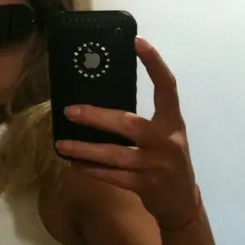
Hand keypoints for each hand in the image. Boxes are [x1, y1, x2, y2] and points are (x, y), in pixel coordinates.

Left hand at [55, 37, 198, 228]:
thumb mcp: (164, 138)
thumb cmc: (167, 163)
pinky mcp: (146, 186)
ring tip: (61, 145)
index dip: (154, 64)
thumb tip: (99, 107)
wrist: (182, 203)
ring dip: (85, 150)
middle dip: (96, 117)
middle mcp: (167, 141)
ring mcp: (157, 165)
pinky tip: (74, 165)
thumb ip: (143, 122)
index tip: (137, 41)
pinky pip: (113, 176)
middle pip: (129, 123)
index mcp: (173, 123)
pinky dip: (91, 170)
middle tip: (70, 111)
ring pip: (115, 155)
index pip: (167, 87)